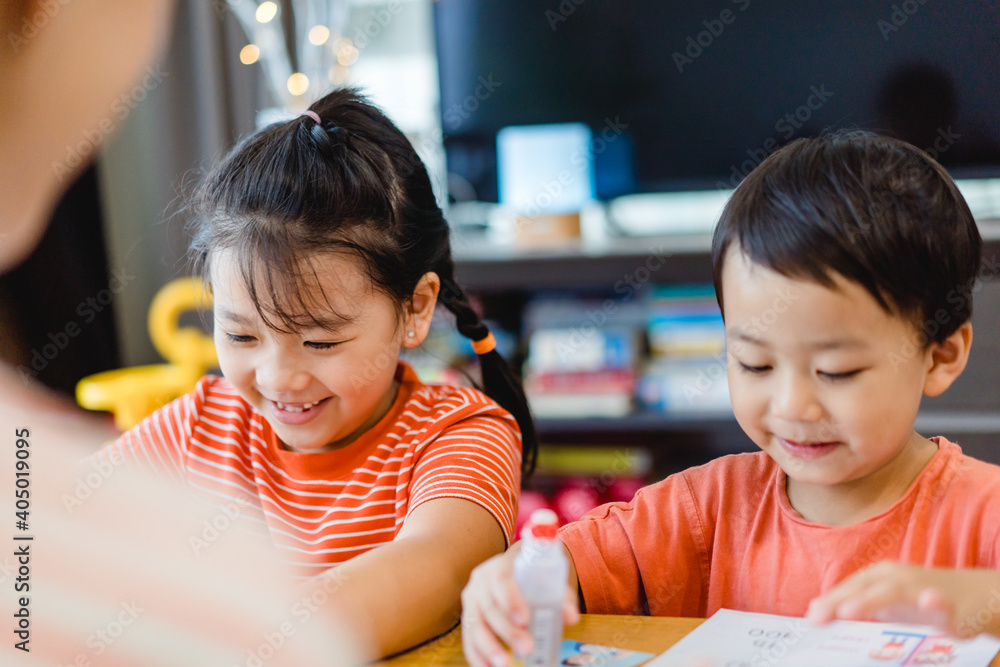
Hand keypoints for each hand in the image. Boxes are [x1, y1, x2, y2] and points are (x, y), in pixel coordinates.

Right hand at [461, 545, 579, 666]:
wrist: (511, 573)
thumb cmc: (530, 578)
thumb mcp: (546, 581)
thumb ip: (560, 596)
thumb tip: (571, 617)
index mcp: (498, 567)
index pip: (501, 580)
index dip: (511, 600)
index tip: (525, 620)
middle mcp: (479, 583)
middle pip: (489, 607)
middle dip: (507, 631)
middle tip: (527, 648)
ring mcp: (470, 602)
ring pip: (474, 626)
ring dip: (489, 648)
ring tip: (505, 665)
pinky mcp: (467, 620)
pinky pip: (468, 640)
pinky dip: (477, 657)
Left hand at [807, 561, 999, 637]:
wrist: (974, 596)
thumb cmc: (923, 598)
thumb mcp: (887, 603)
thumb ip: (857, 606)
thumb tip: (820, 611)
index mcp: (880, 576)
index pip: (850, 587)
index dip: (830, 600)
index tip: (811, 617)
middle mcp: (898, 577)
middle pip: (864, 587)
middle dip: (840, 601)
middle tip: (817, 617)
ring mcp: (923, 587)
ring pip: (895, 591)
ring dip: (871, 600)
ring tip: (849, 611)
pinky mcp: (949, 602)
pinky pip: (941, 600)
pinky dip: (934, 599)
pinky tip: (929, 600)